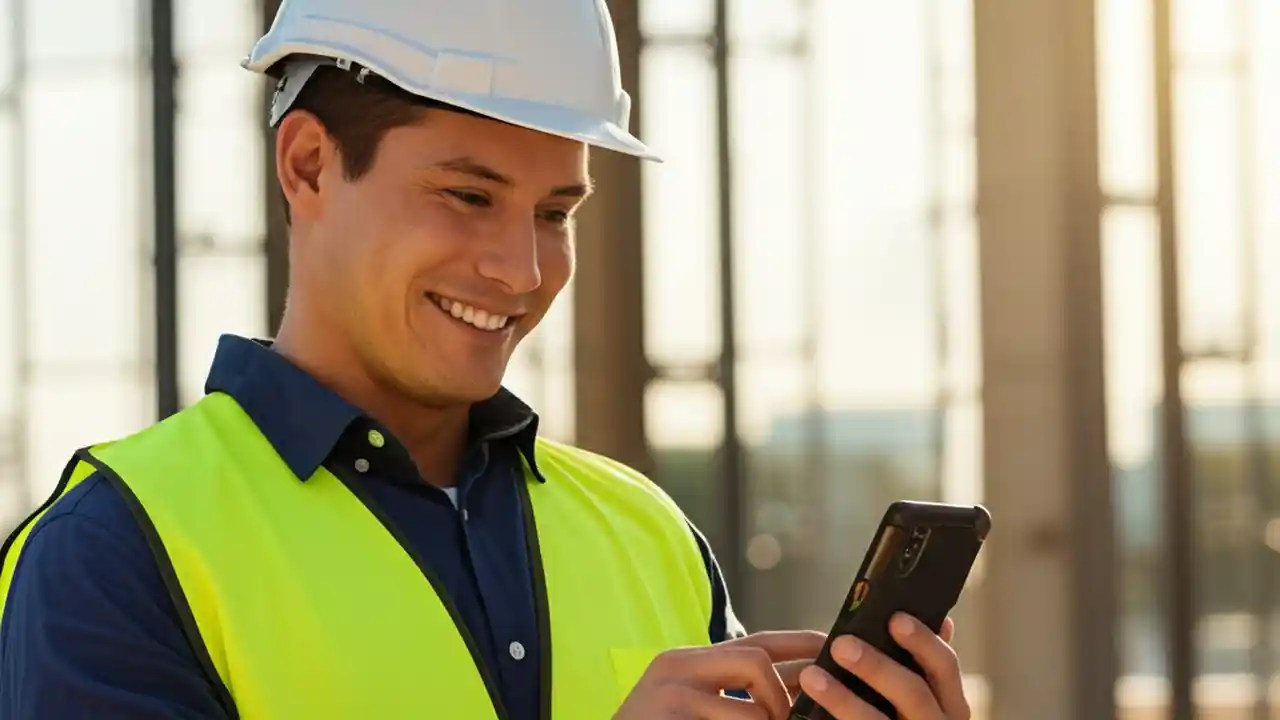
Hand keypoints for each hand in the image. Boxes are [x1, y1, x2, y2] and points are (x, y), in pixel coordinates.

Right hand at [613, 630, 826, 718]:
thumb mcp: (696, 708)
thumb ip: (736, 695)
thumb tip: (801, 685)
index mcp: (685, 662)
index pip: (755, 641)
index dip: (799, 643)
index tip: (832, 644)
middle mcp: (676, 668)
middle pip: (755, 660)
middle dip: (784, 696)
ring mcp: (670, 694)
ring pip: (750, 711)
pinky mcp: (671, 717)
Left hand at [798, 615, 968, 719]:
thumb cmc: (910, 719)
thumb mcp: (930, 699)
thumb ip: (928, 665)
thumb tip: (943, 621)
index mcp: (951, 704)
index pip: (945, 665)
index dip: (923, 640)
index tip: (895, 618)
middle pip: (913, 694)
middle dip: (877, 667)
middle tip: (841, 644)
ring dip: (843, 700)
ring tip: (810, 675)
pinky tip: (805, 711)